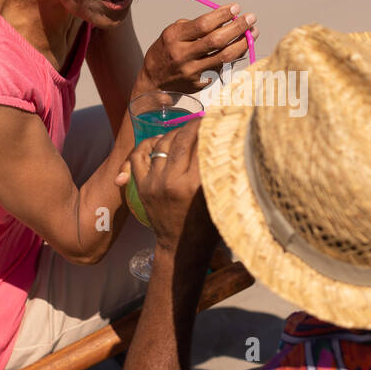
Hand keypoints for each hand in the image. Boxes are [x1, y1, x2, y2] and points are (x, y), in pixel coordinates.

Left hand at [114, 121, 218, 259]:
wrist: (181, 249)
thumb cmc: (209, 227)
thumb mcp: (221, 199)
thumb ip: (222, 173)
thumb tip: (230, 143)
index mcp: (195, 186)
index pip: (203, 145)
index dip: (211, 129)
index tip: (218, 120)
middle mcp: (172, 181)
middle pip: (182, 140)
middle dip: (193, 125)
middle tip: (203, 120)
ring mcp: (153, 183)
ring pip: (162, 144)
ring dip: (174, 132)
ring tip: (186, 130)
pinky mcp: (142, 186)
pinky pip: (140, 156)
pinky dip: (149, 144)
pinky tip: (161, 140)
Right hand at [138, 4, 258, 93]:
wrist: (154, 81)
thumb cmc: (167, 50)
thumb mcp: (173, 33)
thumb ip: (196, 26)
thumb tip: (227, 18)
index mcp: (174, 37)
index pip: (203, 24)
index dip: (222, 15)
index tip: (236, 8)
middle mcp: (182, 55)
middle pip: (216, 40)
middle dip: (237, 27)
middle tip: (251, 18)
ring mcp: (191, 71)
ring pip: (224, 57)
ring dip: (242, 44)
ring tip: (253, 33)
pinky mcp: (199, 84)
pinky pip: (221, 69)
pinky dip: (233, 58)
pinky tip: (239, 49)